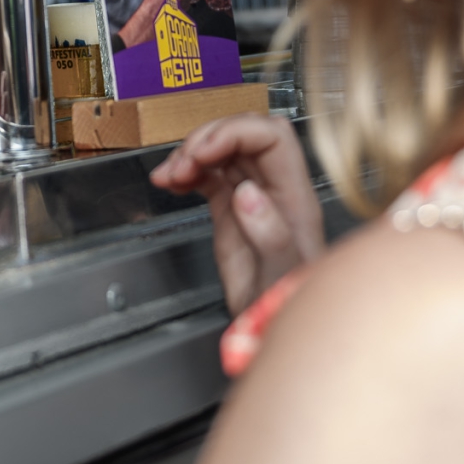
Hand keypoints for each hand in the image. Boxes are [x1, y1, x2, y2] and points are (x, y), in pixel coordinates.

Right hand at [151, 114, 324, 314]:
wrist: (273, 330)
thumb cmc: (285, 305)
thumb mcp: (282, 277)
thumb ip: (271, 235)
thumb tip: (249, 195)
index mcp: (294, 197)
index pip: (271, 137)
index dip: (235, 132)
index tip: (203, 151)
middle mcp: (275, 190)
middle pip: (245, 135)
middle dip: (209, 138)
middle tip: (182, 163)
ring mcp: (252, 198)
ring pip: (224, 152)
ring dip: (192, 154)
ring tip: (169, 175)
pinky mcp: (232, 211)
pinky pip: (210, 176)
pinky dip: (188, 172)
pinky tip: (171, 182)